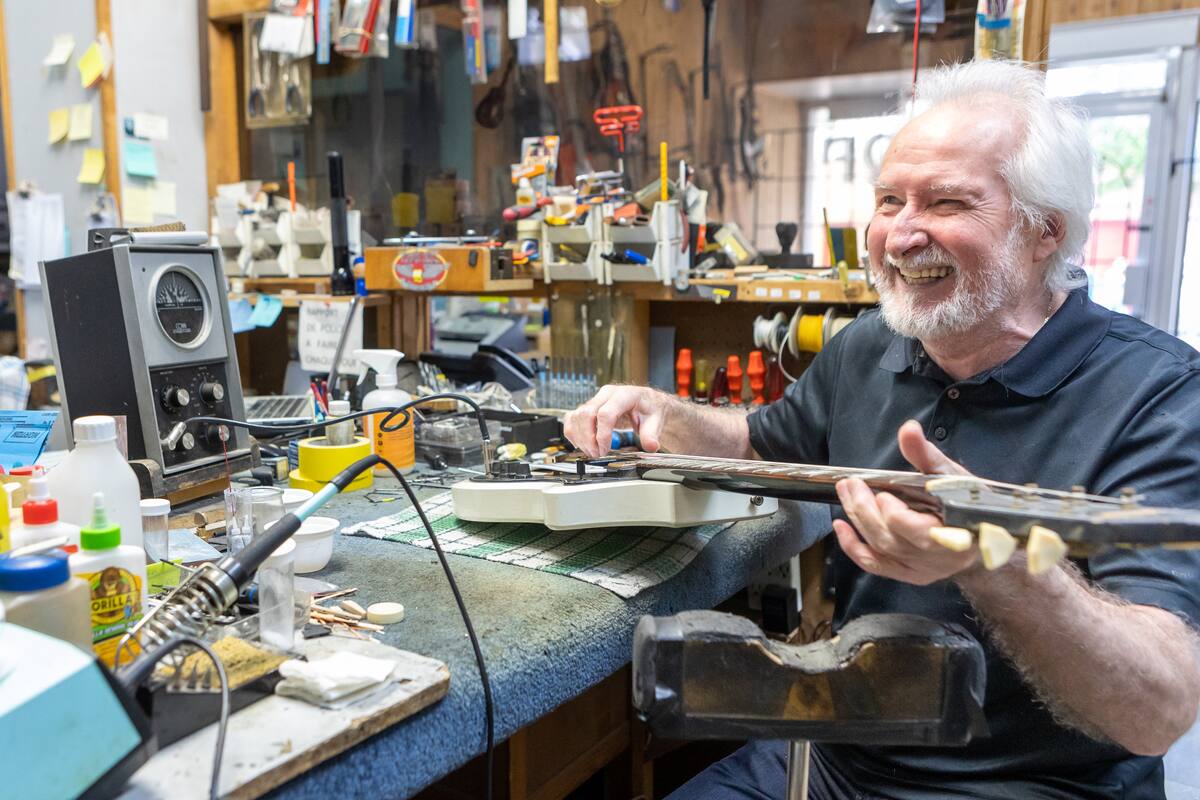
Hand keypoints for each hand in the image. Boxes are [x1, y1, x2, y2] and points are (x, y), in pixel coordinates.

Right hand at [562, 385, 671, 457]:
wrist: (646, 402)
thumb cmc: (650, 409)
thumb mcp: (656, 420)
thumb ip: (651, 434)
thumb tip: (651, 445)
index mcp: (624, 394)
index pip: (605, 414)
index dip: (602, 435)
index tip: (604, 449)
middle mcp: (606, 394)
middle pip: (586, 414)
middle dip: (589, 439)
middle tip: (597, 454)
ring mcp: (596, 399)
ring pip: (577, 416)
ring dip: (581, 438)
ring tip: (592, 451)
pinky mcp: (588, 406)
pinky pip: (572, 418)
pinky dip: (573, 433)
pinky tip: (583, 444)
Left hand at [832, 420, 977, 584]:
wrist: (982, 535)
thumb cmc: (968, 503)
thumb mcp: (951, 475)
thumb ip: (926, 455)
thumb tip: (908, 429)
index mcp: (954, 533)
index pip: (918, 532)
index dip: (896, 515)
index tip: (883, 493)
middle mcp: (936, 557)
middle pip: (891, 539)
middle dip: (865, 510)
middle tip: (850, 484)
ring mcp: (920, 569)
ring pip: (880, 548)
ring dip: (857, 520)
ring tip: (845, 493)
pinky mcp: (907, 574)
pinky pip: (875, 564)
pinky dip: (853, 547)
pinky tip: (840, 526)